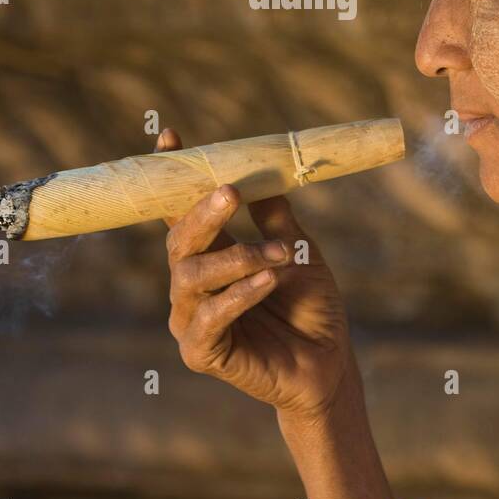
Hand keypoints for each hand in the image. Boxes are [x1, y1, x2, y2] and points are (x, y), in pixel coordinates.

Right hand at [156, 128, 353, 419]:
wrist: (328, 362)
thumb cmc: (309, 306)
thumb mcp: (295, 248)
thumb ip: (273, 215)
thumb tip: (262, 167)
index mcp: (210, 255)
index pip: (181, 211)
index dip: (172, 175)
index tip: (170, 136)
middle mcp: (192, 284)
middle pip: (179, 241)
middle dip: (202, 214)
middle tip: (230, 191)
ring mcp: (192, 319)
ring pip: (190, 277)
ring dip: (237, 259)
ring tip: (278, 255)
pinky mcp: (200, 353)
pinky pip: (208, 319)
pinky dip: (238, 296)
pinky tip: (267, 282)